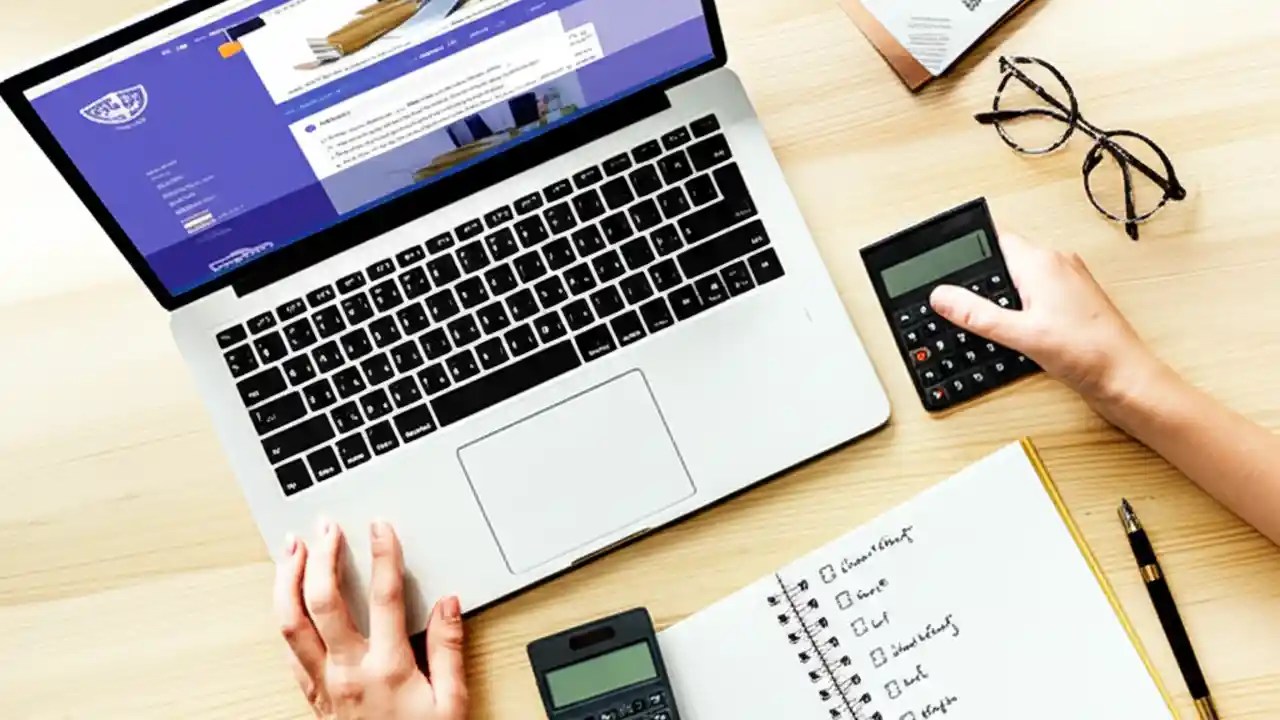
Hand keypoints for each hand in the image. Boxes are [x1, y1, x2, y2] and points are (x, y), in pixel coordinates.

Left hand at [274, 519, 468, 719]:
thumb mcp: (451, 704)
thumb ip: (449, 650)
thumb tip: (448, 606)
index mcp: (386, 668)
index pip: (383, 597)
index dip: (382, 555)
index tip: (380, 528)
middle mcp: (346, 672)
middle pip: (323, 601)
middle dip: (322, 556)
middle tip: (326, 527)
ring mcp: (322, 683)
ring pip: (290, 622)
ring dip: (288, 579)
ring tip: (292, 549)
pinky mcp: (310, 695)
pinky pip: (288, 649)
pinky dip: (285, 615)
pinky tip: (288, 598)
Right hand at [929, 233, 1162, 406]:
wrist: (1127, 378)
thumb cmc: (1089, 353)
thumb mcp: (1019, 334)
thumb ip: (976, 314)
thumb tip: (942, 297)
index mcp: (1041, 262)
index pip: (994, 238)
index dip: (968, 253)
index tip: (948, 267)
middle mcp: (1057, 264)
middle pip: (1004, 259)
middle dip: (983, 281)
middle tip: (966, 305)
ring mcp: (1067, 281)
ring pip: (1020, 277)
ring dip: (1003, 297)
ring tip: (996, 322)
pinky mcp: (1073, 300)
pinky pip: (1036, 292)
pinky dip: (1020, 308)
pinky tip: (1019, 331)